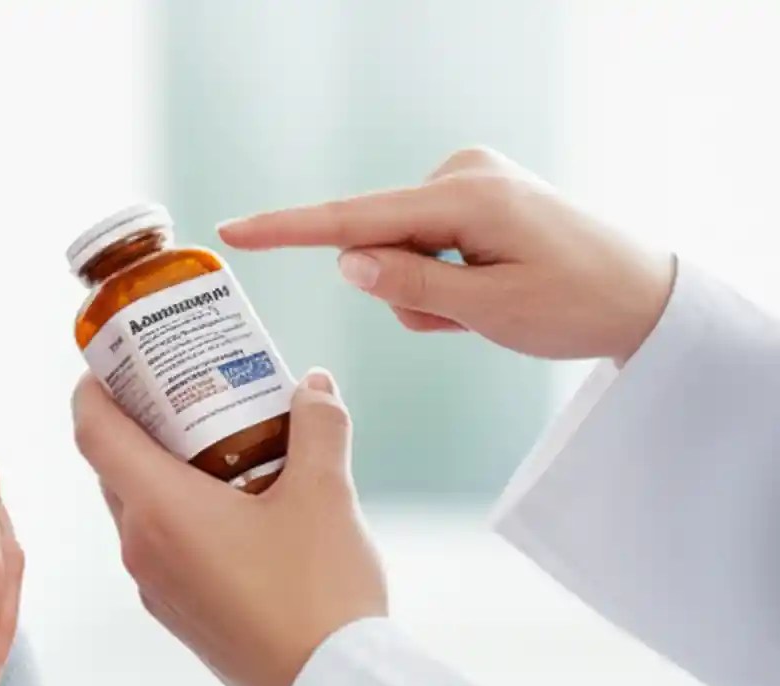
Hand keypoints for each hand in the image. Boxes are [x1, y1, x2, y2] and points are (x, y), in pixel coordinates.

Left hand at [72, 369, 385, 685]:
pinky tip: (235, 502)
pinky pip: (159, 543)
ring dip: (163, 467)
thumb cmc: (318, 594)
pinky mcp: (177, 611)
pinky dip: (179, 510)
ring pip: (138, 506)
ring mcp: (155, 584)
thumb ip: (319, 426)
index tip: (111, 360)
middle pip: (114, 466)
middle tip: (182, 386)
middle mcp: (141, 546)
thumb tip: (313, 386)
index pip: (93, 431)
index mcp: (160, 508)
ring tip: (218, 440)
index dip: (92, 387)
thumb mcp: (327, 494)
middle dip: (140, 420)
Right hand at [218, 147, 675, 362]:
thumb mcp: (490, 311)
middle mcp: (461, 173)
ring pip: (400, 252)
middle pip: (381, 244)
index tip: (235, 230)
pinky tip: (491, 287)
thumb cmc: (579, 304)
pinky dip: (443, 280)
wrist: (645, 296)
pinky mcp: (472, 197)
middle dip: (408, 292)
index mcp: (466, 195)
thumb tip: (346, 261)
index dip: (290, 230)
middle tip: (473, 316)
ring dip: (430, 292)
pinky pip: (424, 247)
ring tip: (490, 303)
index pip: (356, 218)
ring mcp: (467, 181)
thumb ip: (411, 287)